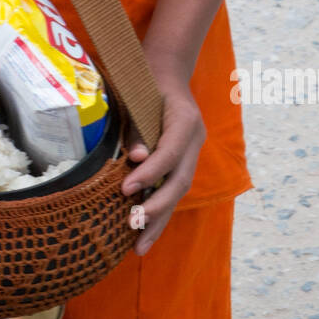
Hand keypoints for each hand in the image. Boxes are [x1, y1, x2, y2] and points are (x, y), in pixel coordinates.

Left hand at [121, 68, 205, 256]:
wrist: (165, 70)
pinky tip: (143, 234)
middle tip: (133, 227)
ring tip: (139, 247)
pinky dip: (159, 212)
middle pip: (180, 181)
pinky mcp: (183, 162)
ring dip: (159, 220)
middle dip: (157, 208)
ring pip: (178, 192)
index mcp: (186, 121)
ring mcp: (191, 152)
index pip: (170, 154)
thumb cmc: (144, 80)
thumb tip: (136, 158)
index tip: (125, 189)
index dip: (149, 173)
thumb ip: (138, 128)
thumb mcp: (137, 96)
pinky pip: (172, 189)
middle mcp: (194, 140)